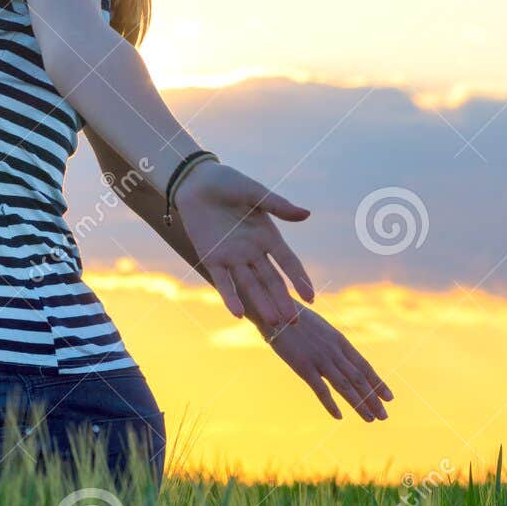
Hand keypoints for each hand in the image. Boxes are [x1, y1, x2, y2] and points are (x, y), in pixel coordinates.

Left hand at [175, 160, 315, 325]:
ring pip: (250, 285)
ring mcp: (232, 257)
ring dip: (261, 303)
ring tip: (273, 323)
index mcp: (268, 236)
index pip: (288, 263)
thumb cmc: (228, 183)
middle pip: (271, 280)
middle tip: (293, 322)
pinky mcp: (211, 258)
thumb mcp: (256, 193)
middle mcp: (253, 251)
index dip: (299, 279)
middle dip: (282, 301)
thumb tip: (306, 214)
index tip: (310, 297)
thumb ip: (279, 206)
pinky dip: (230, 297)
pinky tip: (239, 313)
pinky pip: (223, 281)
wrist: (196, 182)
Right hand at [257, 306, 393, 420]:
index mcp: (339, 340)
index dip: (377, 382)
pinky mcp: (302, 365)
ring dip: (359, 403)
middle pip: (358, 378)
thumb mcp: (319, 327)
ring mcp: (319, 358)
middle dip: (373, 398)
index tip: (390, 397)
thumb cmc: (294, 318)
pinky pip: (320, 388)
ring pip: (345, 385)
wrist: (272, 309)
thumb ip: (331, 342)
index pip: (363, 365)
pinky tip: (339, 416)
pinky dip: (330, 404)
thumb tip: (341, 354)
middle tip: (384, 415)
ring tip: (371, 418)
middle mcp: (333, 350)